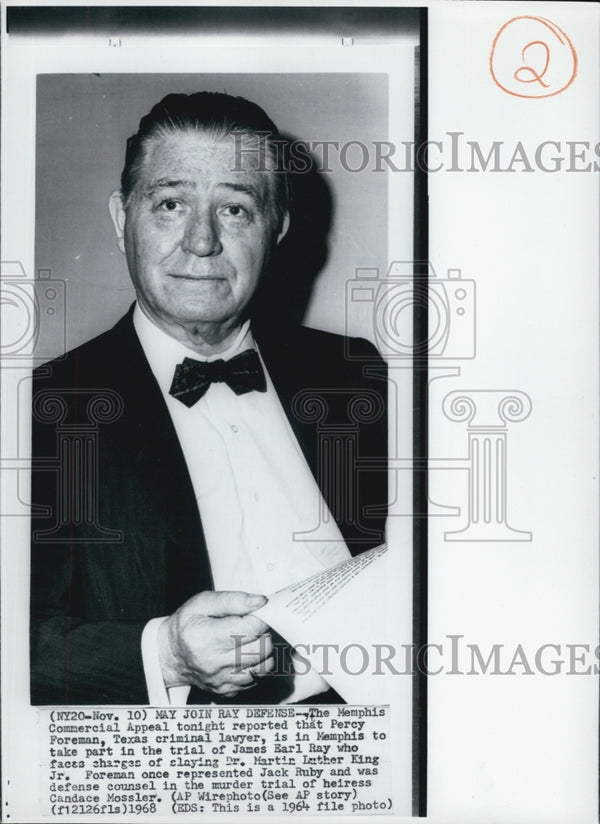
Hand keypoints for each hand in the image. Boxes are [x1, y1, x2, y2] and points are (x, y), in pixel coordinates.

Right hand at [158, 590, 273, 695]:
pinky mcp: (228, 691)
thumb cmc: (187, 625)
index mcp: (206, 638)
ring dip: (263, 650)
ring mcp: (222, 680)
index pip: (250, 629)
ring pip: (264, 667)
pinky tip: (245, 654)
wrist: (171, 655)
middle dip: (264, 633)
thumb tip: (260, 602)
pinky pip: (257, 679)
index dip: (262, 617)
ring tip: (251, 640)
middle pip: (261, 649)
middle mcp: (214, 664)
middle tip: (254, 625)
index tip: (260, 611)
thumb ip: (232, 600)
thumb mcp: (202, 603)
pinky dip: (257, 665)